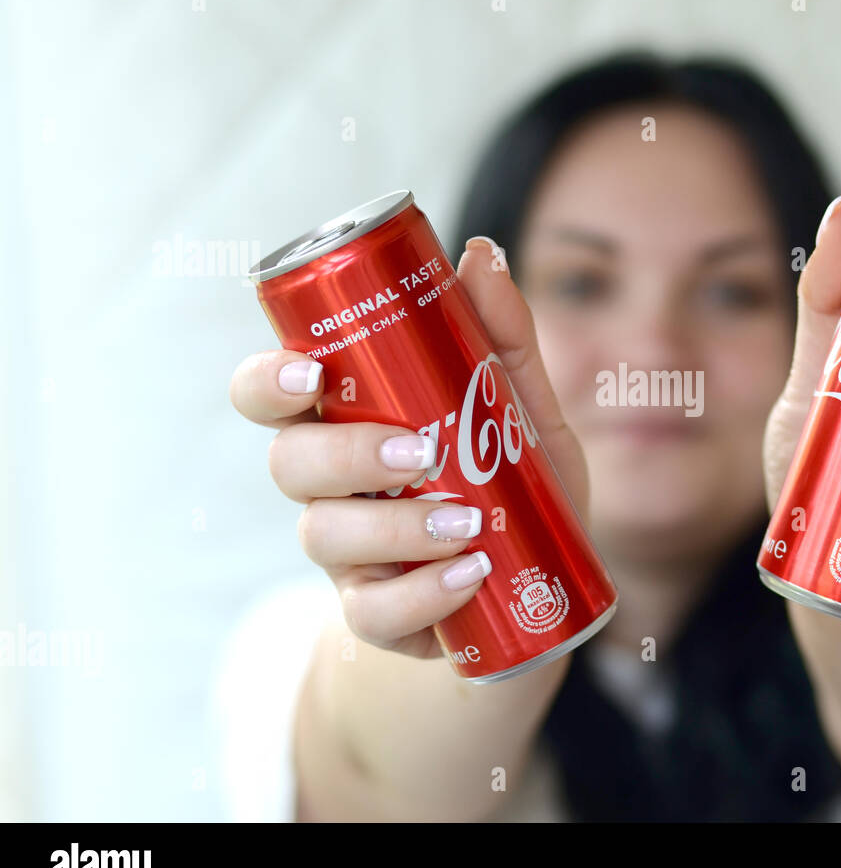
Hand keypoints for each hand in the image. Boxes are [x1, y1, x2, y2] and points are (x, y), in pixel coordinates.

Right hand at [230, 237, 589, 656]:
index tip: (310, 373)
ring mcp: (350, 555)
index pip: (270, 394)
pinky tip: (468, 573)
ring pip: (324, 537)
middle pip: (287, 464)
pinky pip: (371, 613)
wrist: (547, 585)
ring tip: (469, 519)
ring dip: (395, 525)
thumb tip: (481, 253)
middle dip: (344, 455)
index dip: (267, 381)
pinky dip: (421, 593)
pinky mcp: (379, 613)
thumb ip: (503, 339)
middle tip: (419, 451)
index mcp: (348, 422)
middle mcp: (333, 488)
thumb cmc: (517, 483)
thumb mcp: (522, 408)